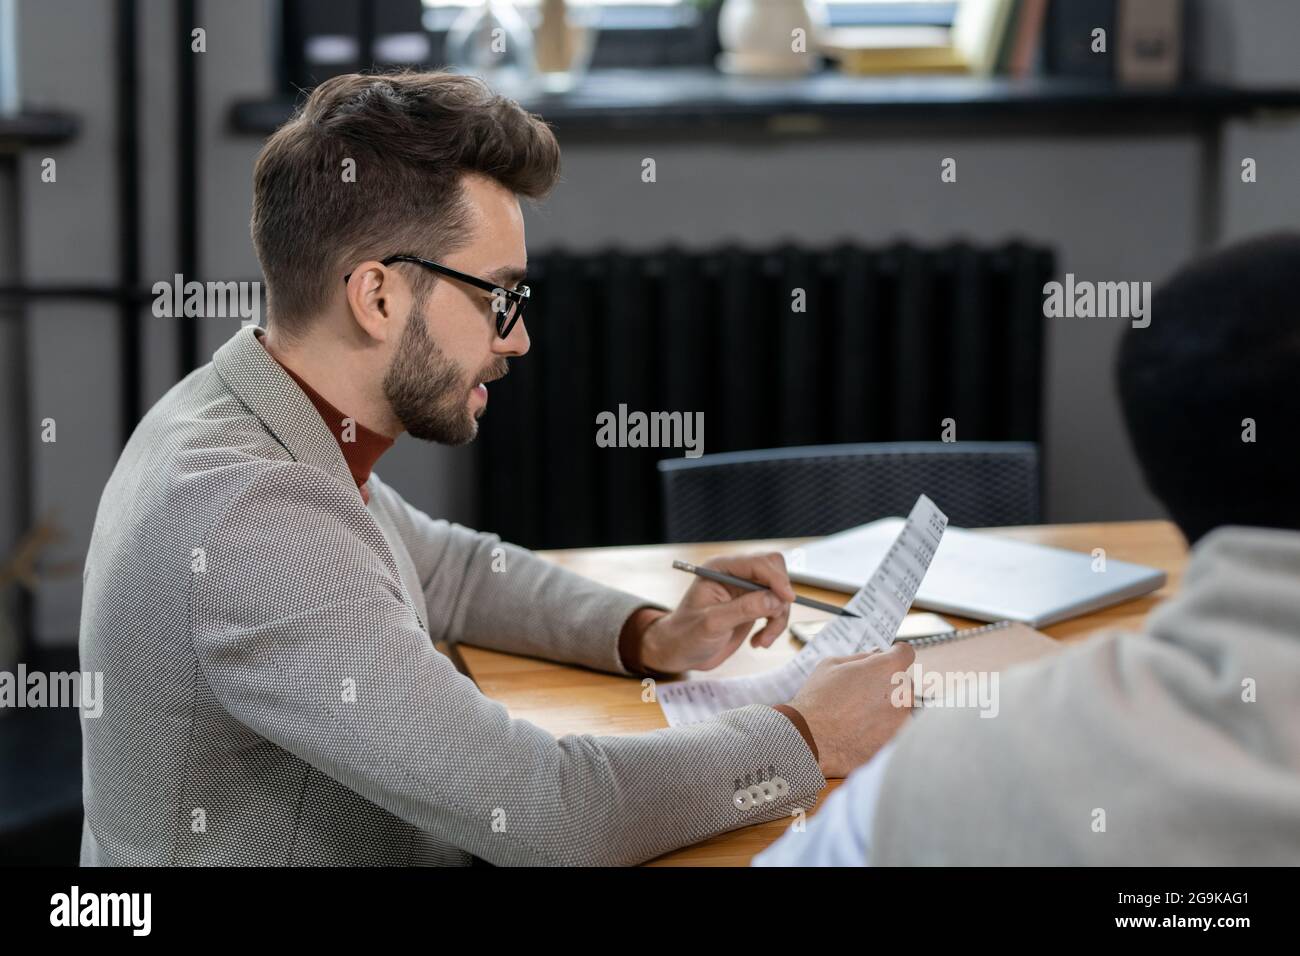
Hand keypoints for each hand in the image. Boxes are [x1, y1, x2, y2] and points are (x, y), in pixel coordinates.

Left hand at [640, 552, 796, 673]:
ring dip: (778, 619)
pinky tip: (758, 642)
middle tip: (773, 622)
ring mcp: (746, 591)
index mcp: (721, 568)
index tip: (787, 599)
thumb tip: (776, 599)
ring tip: (762, 641)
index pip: (759, 562)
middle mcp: (736, 574)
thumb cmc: (686, 635)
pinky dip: (775, 627)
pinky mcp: (754, 606)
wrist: (681, 652)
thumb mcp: (712, 623)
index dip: (776, 578)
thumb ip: (743, 609)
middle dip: (780, 598)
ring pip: (780, 594)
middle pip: (775, 572)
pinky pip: (777, 610)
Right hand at [788, 643, 915, 778]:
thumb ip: (860, 657)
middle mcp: (902, 694)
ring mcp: (900, 721)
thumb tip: (876, 654)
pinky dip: (880, 728)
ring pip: (900, 708)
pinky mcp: (894, 742)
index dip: (893, 654)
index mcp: (888, 669)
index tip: (885, 659)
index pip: (905, 653)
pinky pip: (892, 730)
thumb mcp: (832, 665)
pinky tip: (858, 729)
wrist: (809, 741)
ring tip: (857, 713)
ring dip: (886, 707)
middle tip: (862, 691)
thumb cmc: (817, 700)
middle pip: (904, 682)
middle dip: (888, 683)